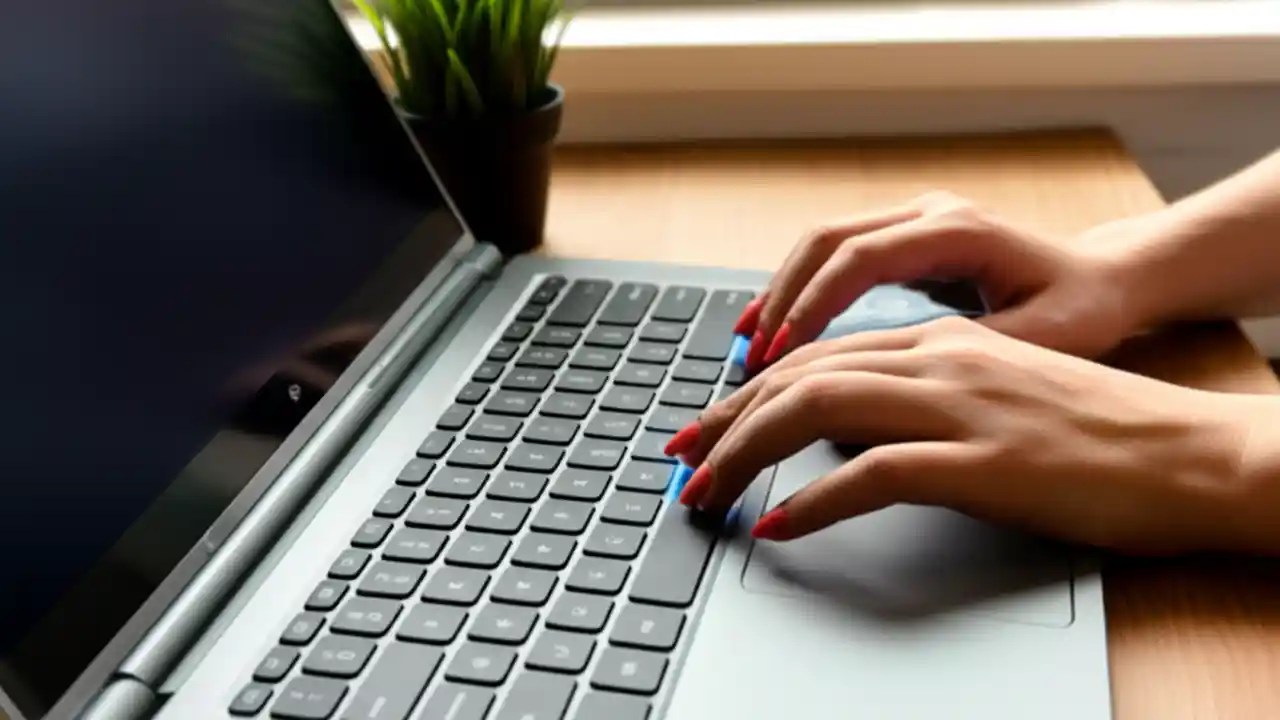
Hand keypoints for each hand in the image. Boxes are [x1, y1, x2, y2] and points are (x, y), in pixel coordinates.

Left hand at [668, 317, 1279, 554]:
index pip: (816, 358)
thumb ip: (924, 401)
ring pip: (819, 411)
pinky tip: (781, 525)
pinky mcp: (985, 464)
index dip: (747, 394)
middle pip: (800, 378)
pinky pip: (876, 474)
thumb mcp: (997, 397)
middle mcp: (941, 361)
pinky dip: (816, 500)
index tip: (704, 428)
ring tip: (708, 494)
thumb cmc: (1100, 433)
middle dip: (725, 422)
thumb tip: (851, 438)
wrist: (1193, 452)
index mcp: (942, 344)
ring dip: (747, 455)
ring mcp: (961, 408)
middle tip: (679, 463)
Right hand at [733, 192, 1150, 368]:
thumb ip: (970, 359)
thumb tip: (891, 398)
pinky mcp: (907, 242)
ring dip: (780, 294)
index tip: (780, 354)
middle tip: (749, 356)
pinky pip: (836, 259)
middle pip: (824, 241)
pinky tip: (776, 332)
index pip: (860, 259)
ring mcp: (914, 222)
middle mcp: (928, 214)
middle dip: (779, 299)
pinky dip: (800, 293)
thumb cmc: (1085, 308)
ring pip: (821, 245)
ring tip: (747, 345)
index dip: (812, 305)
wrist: (1110, 277)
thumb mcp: (1043, 340)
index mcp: (958, 232)